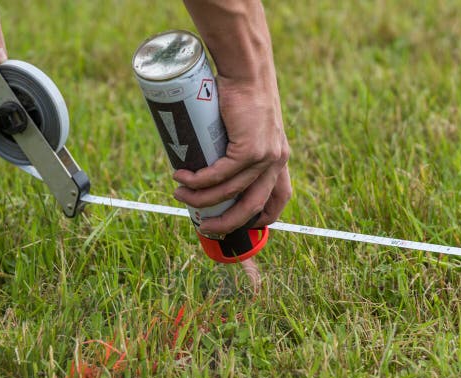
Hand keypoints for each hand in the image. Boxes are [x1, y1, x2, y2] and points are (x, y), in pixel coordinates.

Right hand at [172, 74, 291, 234]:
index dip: (263, 216)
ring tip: (180, 192)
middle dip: (227, 222)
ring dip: (202, 198)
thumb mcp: (247, 124)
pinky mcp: (250, 148)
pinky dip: (201, 181)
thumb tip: (209, 160)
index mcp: (280, 157)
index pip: (280, 197)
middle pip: (253, 205)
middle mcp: (277, 160)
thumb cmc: (242, 92)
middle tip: (204, 224)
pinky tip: (185, 178)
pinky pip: (222, 174)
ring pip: (231, 191)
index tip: (243, 225)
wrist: (247, 69)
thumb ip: (240, 143)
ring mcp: (265, 156)